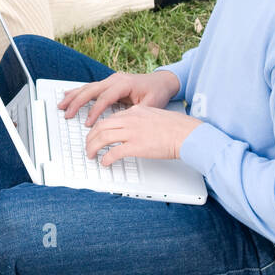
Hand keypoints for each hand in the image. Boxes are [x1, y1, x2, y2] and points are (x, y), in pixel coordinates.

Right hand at [58, 70, 180, 126]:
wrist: (162, 81)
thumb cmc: (157, 92)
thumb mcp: (152, 104)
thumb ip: (137, 112)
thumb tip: (124, 122)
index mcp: (124, 83)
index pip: (105, 98)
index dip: (95, 111)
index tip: (88, 123)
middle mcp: (115, 79)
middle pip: (91, 90)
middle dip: (77, 102)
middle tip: (66, 113)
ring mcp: (111, 80)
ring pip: (88, 87)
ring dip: (73, 96)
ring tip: (61, 105)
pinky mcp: (110, 83)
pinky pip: (91, 87)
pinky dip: (78, 92)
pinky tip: (68, 95)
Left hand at [84, 104, 201, 165]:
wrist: (186, 134)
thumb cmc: (176, 127)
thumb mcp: (155, 115)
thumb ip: (141, 118)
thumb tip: (133, 127)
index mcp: (135, 111)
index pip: (109, 118)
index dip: (98, 128)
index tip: (95, 135)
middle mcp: (131, 120)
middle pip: (101, 126)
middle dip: (90, 137)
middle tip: (88, 146)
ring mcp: (132, 133)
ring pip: (103, 138)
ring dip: (93, 147)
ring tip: (91, 155)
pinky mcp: (136, 146)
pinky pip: (113, 152)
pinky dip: (106, 158)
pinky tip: (105, 163)